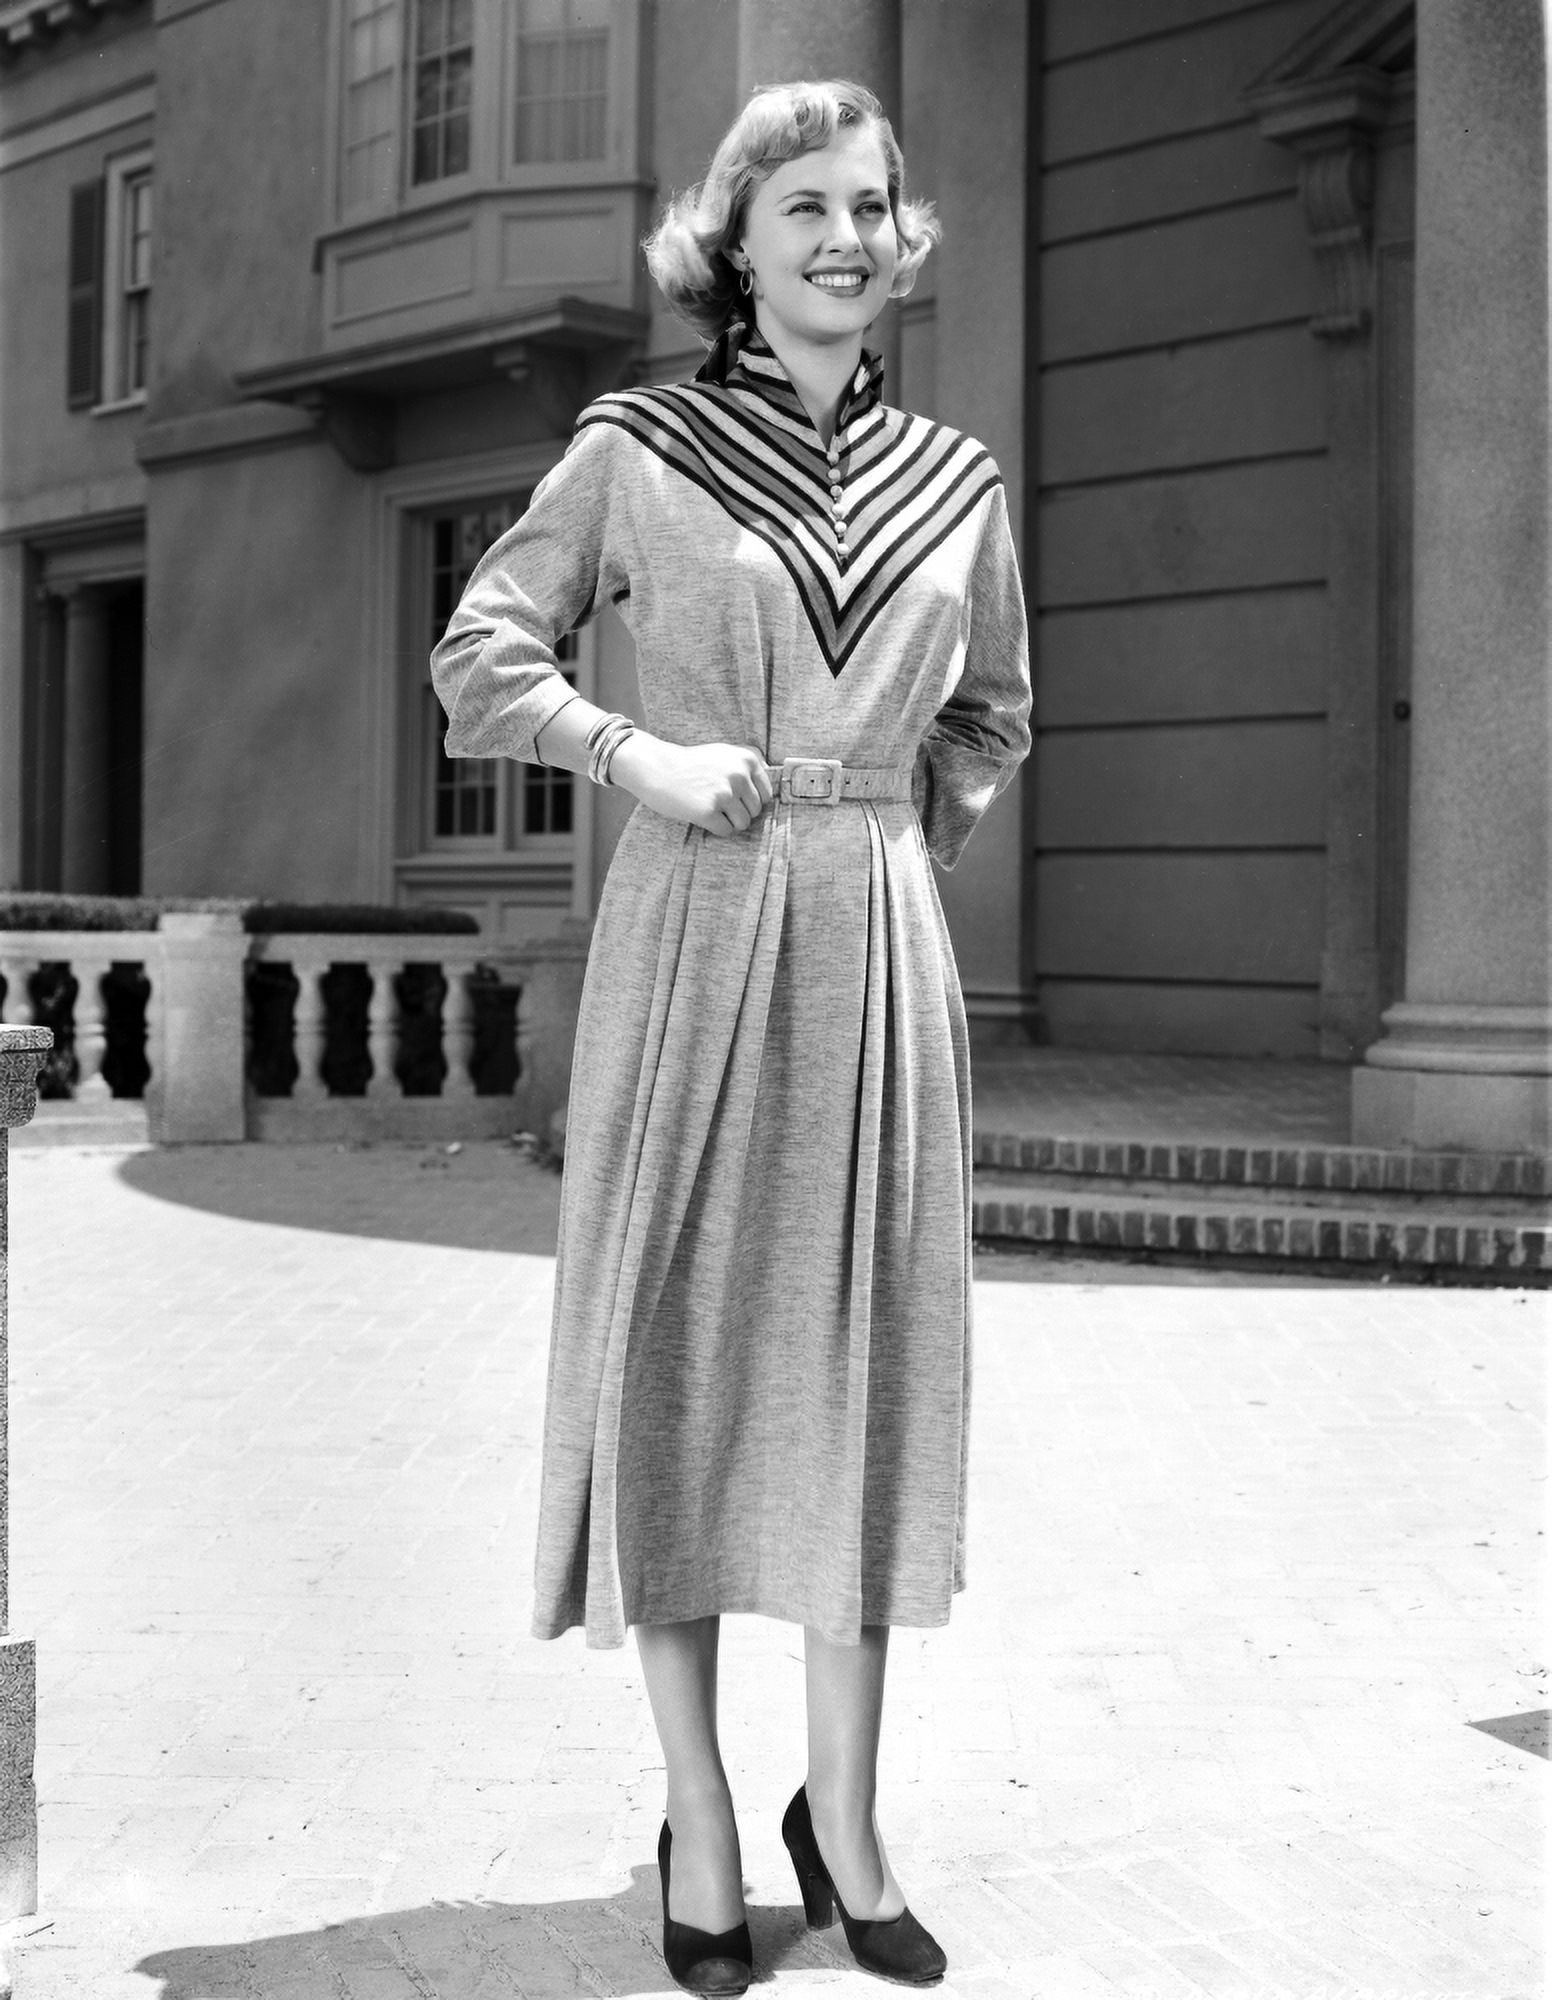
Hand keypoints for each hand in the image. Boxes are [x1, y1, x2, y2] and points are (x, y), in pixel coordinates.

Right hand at [609, 735, 773, 836]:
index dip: (749, 801)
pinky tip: (701, 814)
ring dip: (728, 822)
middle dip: (738, 812)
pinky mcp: (709, 811)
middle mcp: (739, 775)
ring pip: (743, 824)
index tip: (732, 797)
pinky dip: (715, 828)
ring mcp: (724, 793)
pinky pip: (725, 831)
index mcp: (747, 760)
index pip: (766, 795)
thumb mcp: (724, 754)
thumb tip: (772, 796)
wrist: (657, 768)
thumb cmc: (691, 765)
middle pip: (755, 811)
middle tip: (716, 803)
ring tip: (710, 809)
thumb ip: (748, 769)